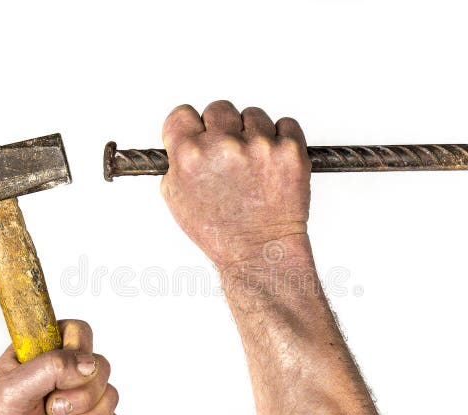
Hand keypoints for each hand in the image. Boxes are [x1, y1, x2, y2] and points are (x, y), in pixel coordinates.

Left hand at [0, 319, 118, 414]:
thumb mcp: (11, 392)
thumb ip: (48, 369)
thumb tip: (88, 364)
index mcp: (42, 354)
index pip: (77, 331)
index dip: (78, 351)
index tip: (62, 378)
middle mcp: (64, 373)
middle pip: (100, 366)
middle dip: (81, 396)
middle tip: (52, 412)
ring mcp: (80, 399)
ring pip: (110, 396)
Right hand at [160, 101, 311, 270]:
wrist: (260, 253)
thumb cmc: (221, 232)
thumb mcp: (177, 199)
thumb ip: (178, 162)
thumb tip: (185, 137)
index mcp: (190, 156)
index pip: (182, 115)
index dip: (191, 126)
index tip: (199, 134)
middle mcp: (223, 146)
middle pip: (219, 109)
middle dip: (223, 129)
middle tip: (229, 154)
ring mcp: (259, 146)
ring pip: (253, 115)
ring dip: (253, 134)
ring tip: (254, 164)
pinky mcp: (289, 151)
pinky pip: (286, 125)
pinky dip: (281, 139)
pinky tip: (273, 162)